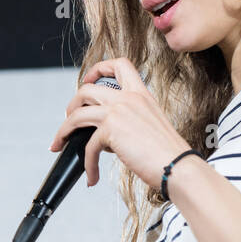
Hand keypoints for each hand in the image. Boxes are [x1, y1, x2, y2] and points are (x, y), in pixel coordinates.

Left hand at [48, 57, 193, 188]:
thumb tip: (107, 135)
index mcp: (142, 94)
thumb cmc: (170, 154)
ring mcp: (118, 111)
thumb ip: (129, 121)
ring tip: (61, 144)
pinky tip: (91, 176)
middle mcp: (129, 98)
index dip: (99, 69)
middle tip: (69, 119)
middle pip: (87, 89)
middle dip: (72, 104)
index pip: (120, 65)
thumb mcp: (150, 126)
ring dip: (63, 131)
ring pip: (77, 115)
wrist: (179, 167)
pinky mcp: (111, 130)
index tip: (89, 80)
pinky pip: (88, 146)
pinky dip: (87, 164)